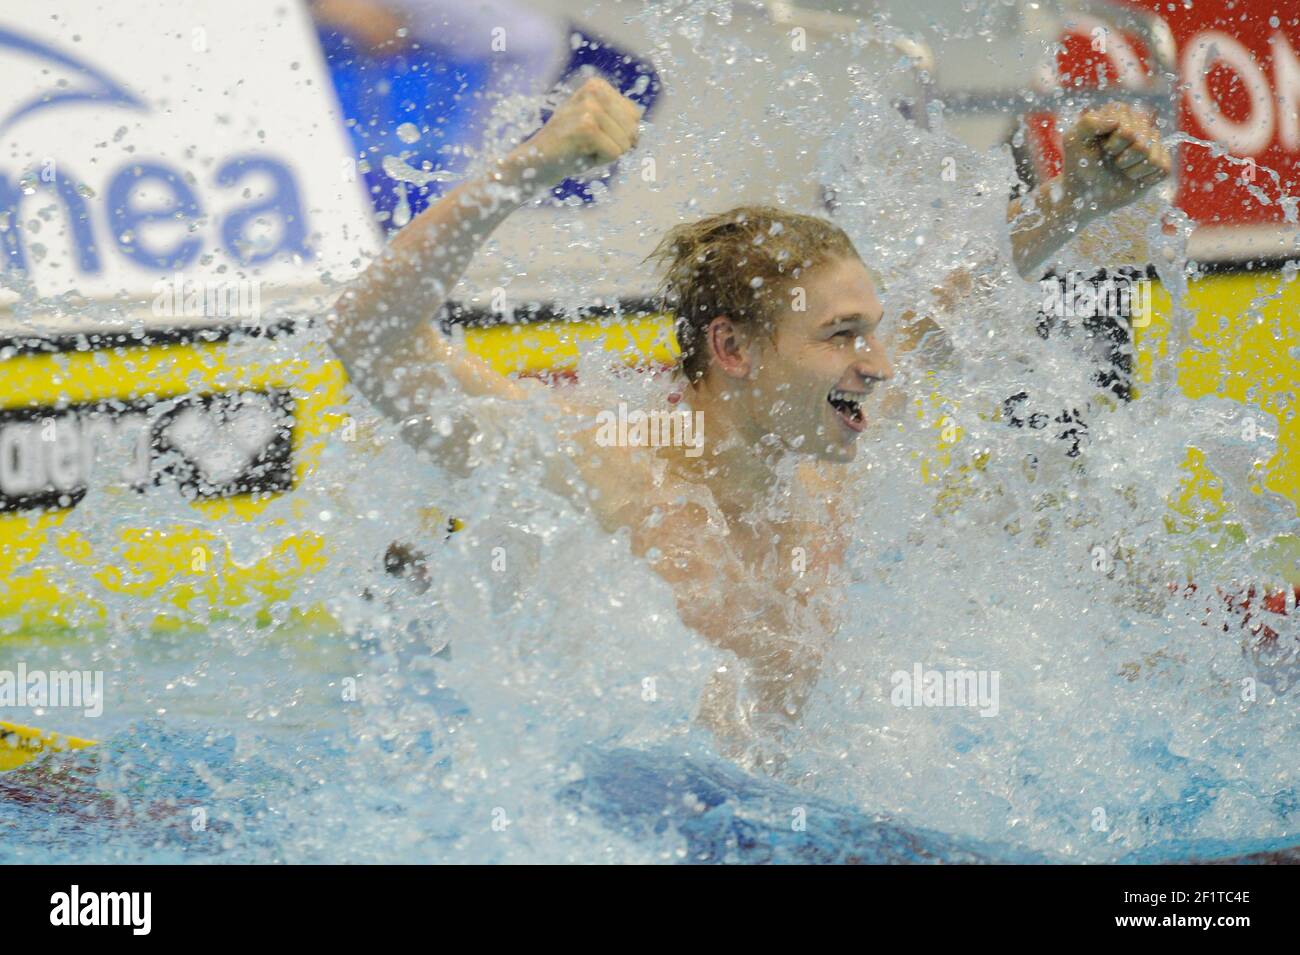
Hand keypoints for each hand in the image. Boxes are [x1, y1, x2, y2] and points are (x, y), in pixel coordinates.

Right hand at [501, 76, 641, 193]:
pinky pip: (614, 153)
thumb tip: (638, 134)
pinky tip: (577, 155)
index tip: (592, 136)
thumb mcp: (599, 130)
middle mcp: (594, 90)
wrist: (535, 163)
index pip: (635, 115)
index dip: (618, 134)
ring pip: (625, 143)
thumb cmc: (569, 150)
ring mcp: (589, 107)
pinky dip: (599, 161)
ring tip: (580, 149)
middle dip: (614, 145)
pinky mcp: (586, 127)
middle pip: (633, 129)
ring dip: (605, 154)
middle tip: (585, 145)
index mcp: (597, 86)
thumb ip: (622, 125)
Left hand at [1059, 102, 1170, 222]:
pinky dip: (1144, 178)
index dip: (1113, 145)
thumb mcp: (1074, 141)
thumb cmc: (1080, 164)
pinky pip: (1163, 168)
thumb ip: (1088, 123)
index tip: (1102, 148)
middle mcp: (1139, 121)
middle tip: (1111, 159)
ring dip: (1131, 169)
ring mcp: (1152, 140)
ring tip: (1120, 167)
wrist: (1087, 191)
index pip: (1128, 131)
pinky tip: (1133, 175)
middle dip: (1122, 158)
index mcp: (1120, 112)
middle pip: (1142, 144)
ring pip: (1152, 157)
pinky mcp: (1162, 159)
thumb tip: (1116, 121)